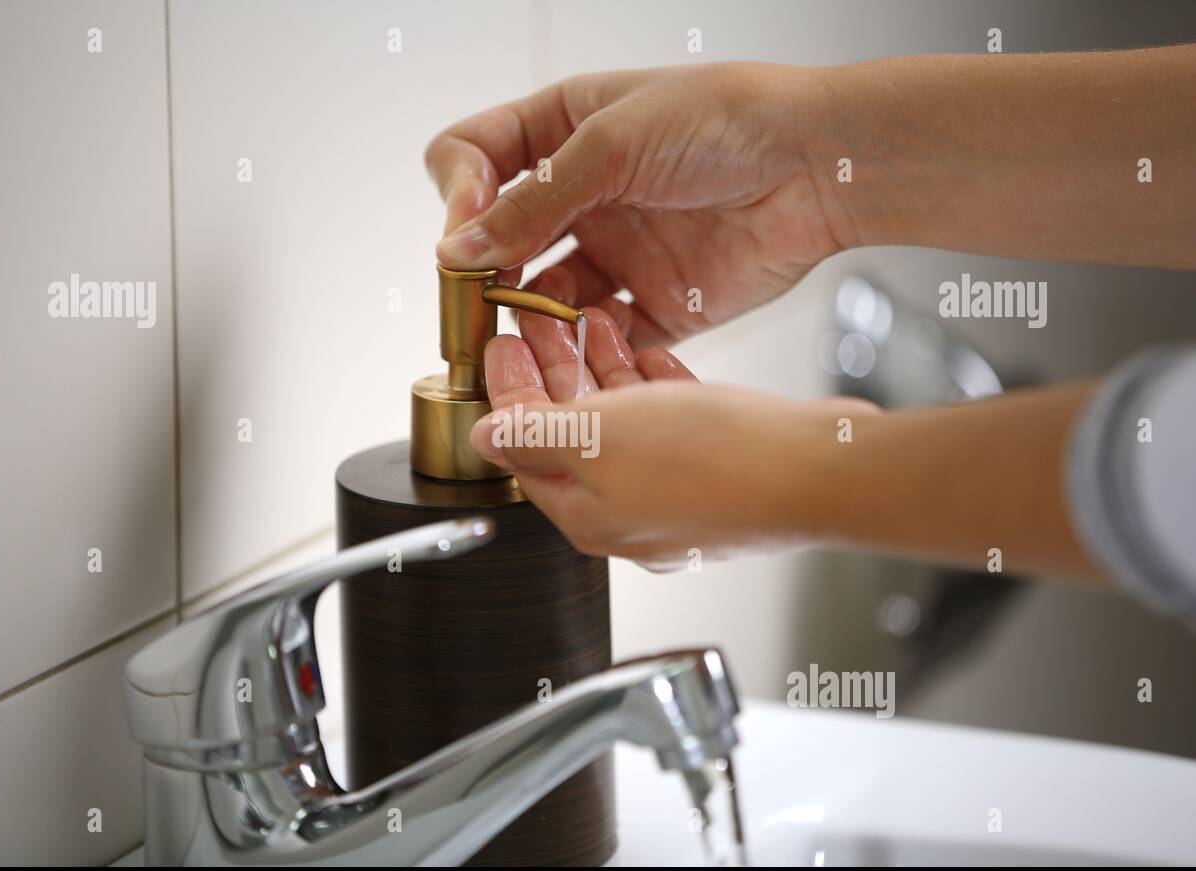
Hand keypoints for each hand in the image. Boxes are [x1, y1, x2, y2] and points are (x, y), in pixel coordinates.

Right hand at [426, 62, 839, 349]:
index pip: (473, 158)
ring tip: (539, 320)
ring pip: (543, 297)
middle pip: (500, 238)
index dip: (456, 194)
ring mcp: (616, 250)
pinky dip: (587, 345)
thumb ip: (531, 202)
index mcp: (563, 131)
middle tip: (480, 295)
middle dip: (484, 268)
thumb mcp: (611, 145)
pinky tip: (592, 337)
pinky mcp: (653, 302)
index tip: (463, 232)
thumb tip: (458, 250)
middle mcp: (582, 194)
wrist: (817, 165)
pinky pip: (601, 337)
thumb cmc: (724, 122)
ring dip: (530, 313)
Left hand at [467, 275, 877, 568]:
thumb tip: (486, 437)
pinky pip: (669, 424)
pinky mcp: (719, 472)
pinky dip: (650, 385)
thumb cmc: (716, 463)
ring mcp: (677, 495)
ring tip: (590, 318)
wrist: (820, 473)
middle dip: (552, 369)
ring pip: (621, 423)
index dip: (508, 389)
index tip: (501, 342)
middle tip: (538, 318)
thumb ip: (535, 435)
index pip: (525, 447)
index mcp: (588, 514)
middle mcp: (629, 512)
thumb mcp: (599, 436)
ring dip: (600, 368)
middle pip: (570, 432)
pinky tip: (646, 351)